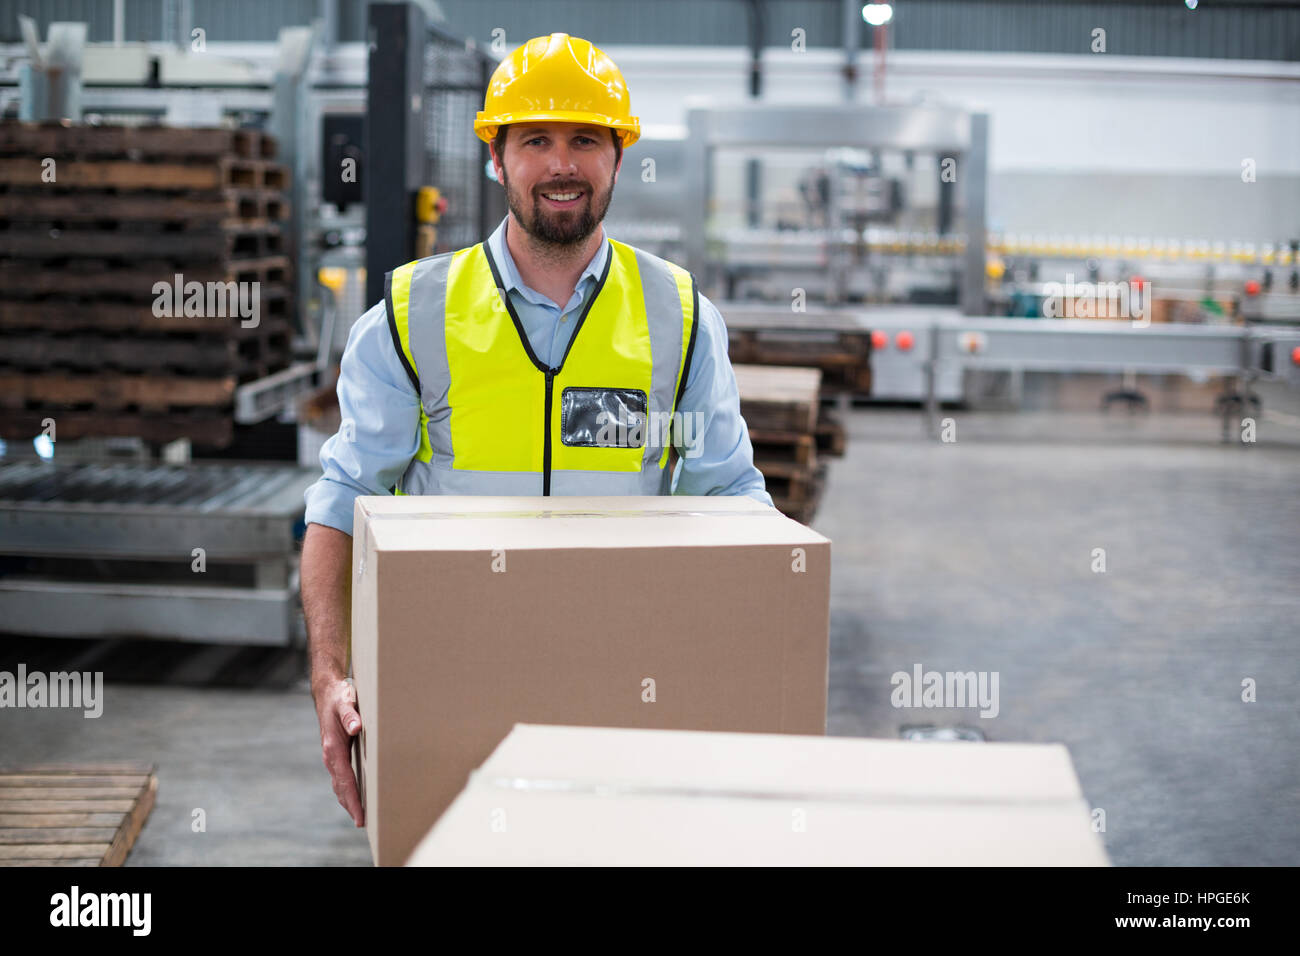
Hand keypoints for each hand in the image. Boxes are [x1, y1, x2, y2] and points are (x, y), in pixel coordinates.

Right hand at [314, 675, 363, 826]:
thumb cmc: (340, 697)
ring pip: (340, 784)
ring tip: (360, 817)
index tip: (360, 816)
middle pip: (341, 788)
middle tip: (364, 824)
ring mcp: (332, 756)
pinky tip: (356, 796)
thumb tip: (356, 727)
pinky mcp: (336, 753)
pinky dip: (348, 790)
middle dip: (351, 806)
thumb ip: (351, 714)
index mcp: (333, 748)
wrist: (328, 692)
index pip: (345, 780)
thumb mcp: (346, 701)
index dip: (353, 799)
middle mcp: (330, 756)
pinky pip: (342, 777)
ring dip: (349, 801)